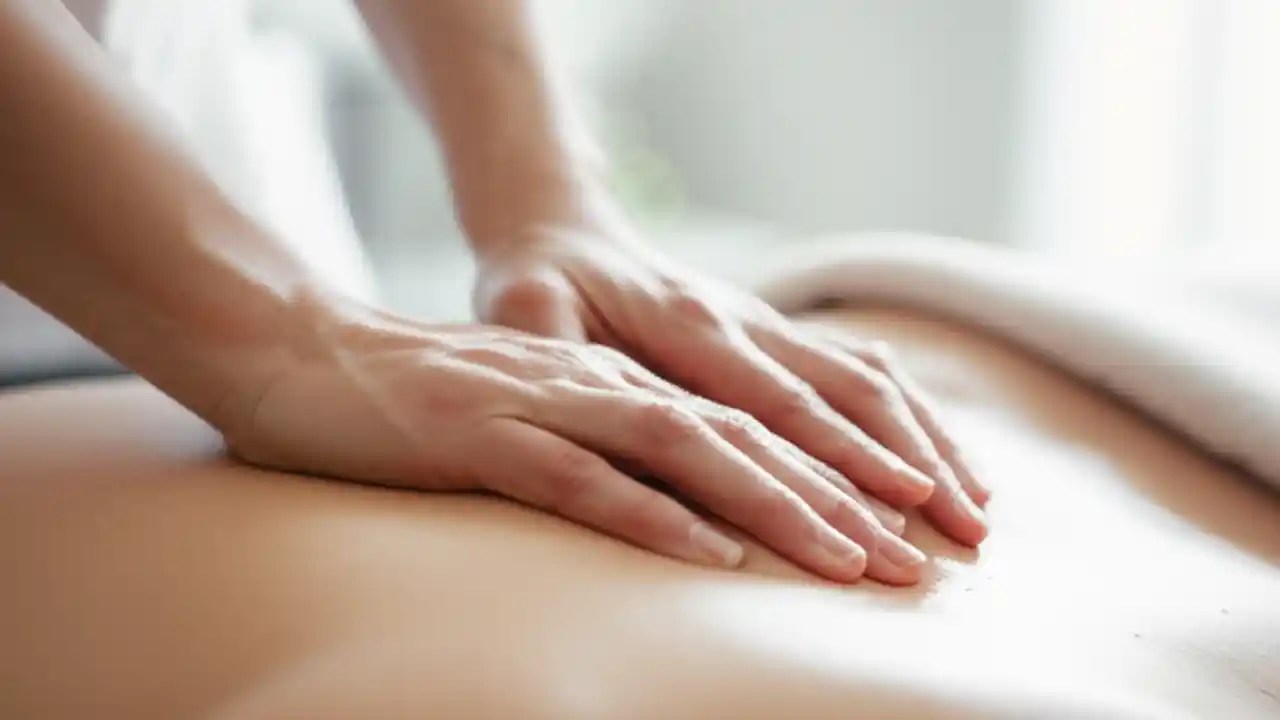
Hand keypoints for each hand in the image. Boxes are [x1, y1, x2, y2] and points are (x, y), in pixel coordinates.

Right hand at [216, 297, 925, 583]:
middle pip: (738, 441)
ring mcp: (542, 406)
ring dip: (773, 506)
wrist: (303, 355)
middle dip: (834, 502)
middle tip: (912, 561)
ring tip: (848, 559)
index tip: (896, 533)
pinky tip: (710, 551)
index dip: (824, 480)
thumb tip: (665, 505)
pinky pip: (580, 479)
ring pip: (682, 452)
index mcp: (611, 384)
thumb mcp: (521, 422)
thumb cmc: (412, 401)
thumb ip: (591, 451)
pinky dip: (651, 516)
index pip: (740, 431)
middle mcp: (594, 386)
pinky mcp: (482, 436)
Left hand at [474, 222, 990, 546]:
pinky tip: (945, 459)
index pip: (780, 405)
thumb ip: (552, 346)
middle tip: (963, 536)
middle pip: (846, 399)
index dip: (842, 458)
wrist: (565, 236)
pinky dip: (911, 417)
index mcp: (691, 324)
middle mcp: (745, 320)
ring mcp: (768, 324)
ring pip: (870, 382)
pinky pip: (860, 371)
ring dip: (929, 445)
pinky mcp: (775, 334)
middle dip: (910, 469)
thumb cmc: (540, 285)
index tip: (901, 506)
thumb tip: (573, 384)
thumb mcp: (526, 309)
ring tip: (979, 510)